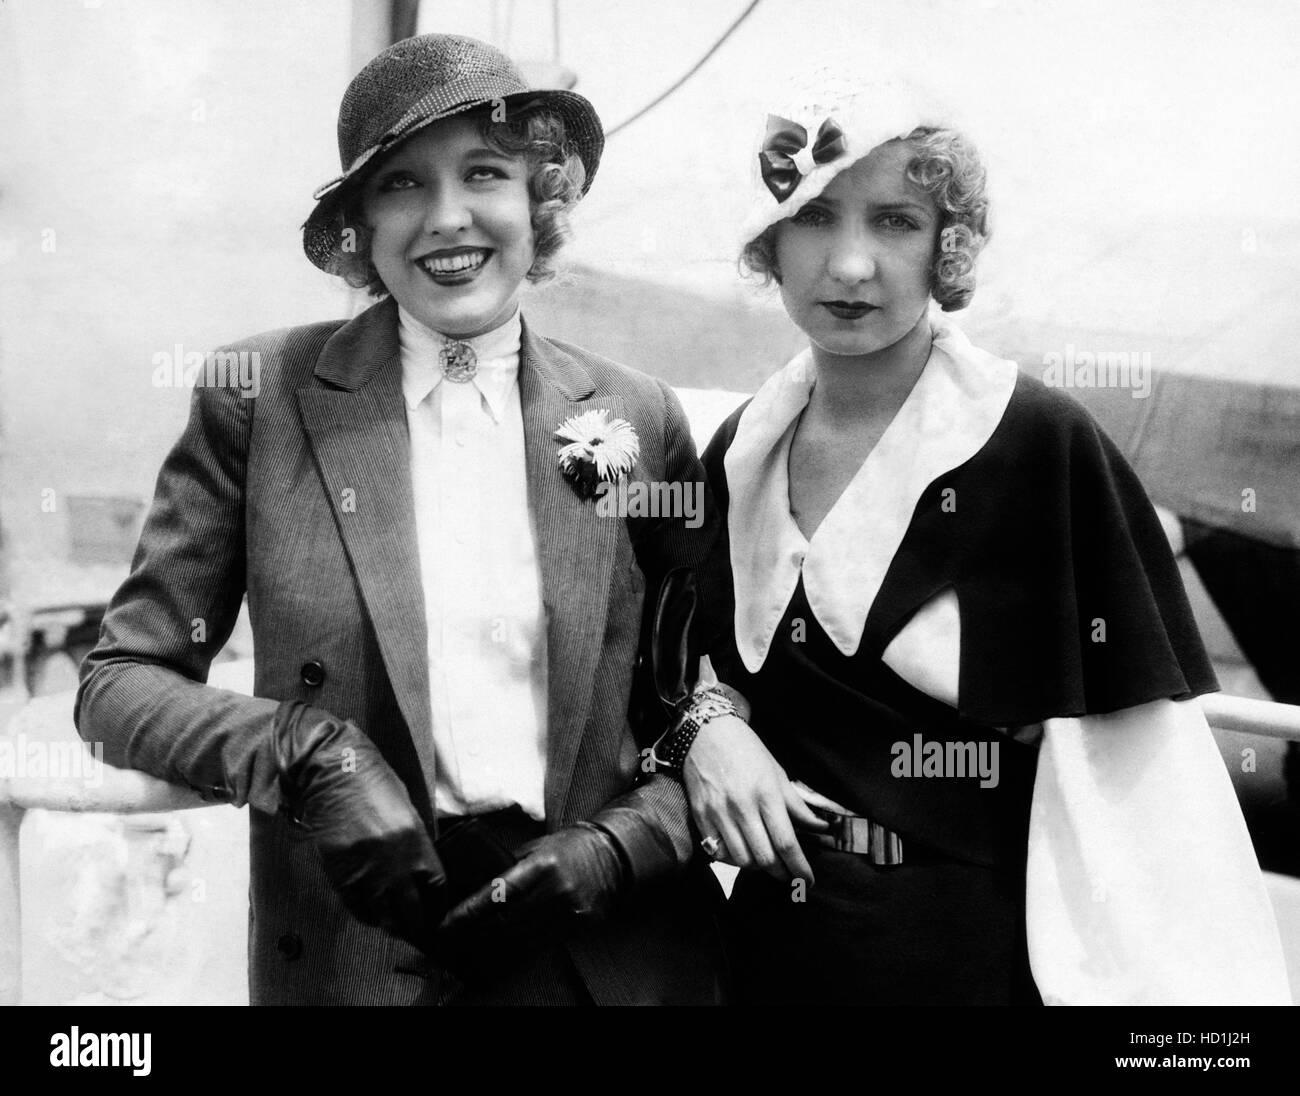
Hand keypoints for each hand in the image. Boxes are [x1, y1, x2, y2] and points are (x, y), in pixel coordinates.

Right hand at [275, 701, 446, 952]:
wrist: (330, 774)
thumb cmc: (371, 782)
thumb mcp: (405, 810)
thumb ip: (414, 841)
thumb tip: (418, 869)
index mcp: (415, 840)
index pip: (436, 885)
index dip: (438, 903)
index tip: (435, 909)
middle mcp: (393, 862)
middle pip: (411, 910)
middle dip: (416, 923)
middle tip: (416, 928)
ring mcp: (364, 871)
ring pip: (383, 915)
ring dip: (390, 923)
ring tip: (394, 925)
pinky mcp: (339, 874)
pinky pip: (356, 907)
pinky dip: (366, 914)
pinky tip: (372, 915)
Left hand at [435, 822, 623, 979]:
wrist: (613, 855)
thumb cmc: (569, 847)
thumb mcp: (538, 848)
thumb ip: (509, 868)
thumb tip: (473, 885)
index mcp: (543, 865)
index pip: (500, 892)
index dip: (470, 911)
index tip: (446, 923)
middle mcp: (558, 890)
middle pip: (508, 922)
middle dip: (475, 934)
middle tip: (450, 941)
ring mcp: (571, 912)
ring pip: (523, 939)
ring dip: (492, 947)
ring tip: (467, 951)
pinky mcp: (579, 926)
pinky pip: (541, 945)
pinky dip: (517, 951)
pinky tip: (498, 955)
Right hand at [683, 714, 827, 882]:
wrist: (705, 732)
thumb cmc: (746, 750)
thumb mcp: (777, 773)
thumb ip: (797, 805)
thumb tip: (821, 827)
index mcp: (766, 793)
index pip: (787, 842)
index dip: (799, 867)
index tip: (808, 881)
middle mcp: (742, 806)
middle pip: (765, 857)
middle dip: (782, 873)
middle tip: (790, 875)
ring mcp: (718, 813)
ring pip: (742, 860)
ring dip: (758, 867)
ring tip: (766, 862)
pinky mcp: (700, 817)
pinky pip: (719, 853)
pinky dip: (734, 860)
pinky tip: (742, 853)